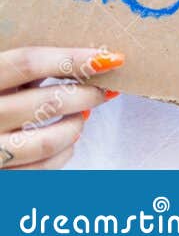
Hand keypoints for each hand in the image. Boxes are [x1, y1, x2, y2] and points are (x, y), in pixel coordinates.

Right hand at [0, 47, 120, 169]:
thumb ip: (25, 68)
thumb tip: (86, 58)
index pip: (27, 62)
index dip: (71, 58)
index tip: (111, 58)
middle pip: (46, 102)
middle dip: (87, 94)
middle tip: (105, 89)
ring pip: (47, 141)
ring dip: (76, 125)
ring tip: (84, 113)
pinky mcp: (0, 177)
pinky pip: (42, 168)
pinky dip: (65, 151)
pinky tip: (69, 138)